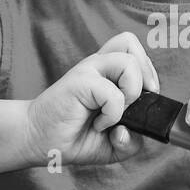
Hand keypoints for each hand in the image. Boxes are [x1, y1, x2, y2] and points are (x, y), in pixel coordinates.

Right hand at [24, 33, 159, 166]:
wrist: (41, 141)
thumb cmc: (74, 137)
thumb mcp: (114, 145)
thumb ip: (133, 139)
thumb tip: (130, 130)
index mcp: (106, 73)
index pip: (134, 51)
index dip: (148, 72)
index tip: (144, 100)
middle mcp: (98, 66)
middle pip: (131, 44)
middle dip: (145, 76)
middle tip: (133, 102)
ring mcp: (88, 71)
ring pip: (129, 63)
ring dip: (132, 93)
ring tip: (116, 112)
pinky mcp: (79, 82)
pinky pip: (113, 94)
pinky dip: (113, 115)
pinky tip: (99, 124)